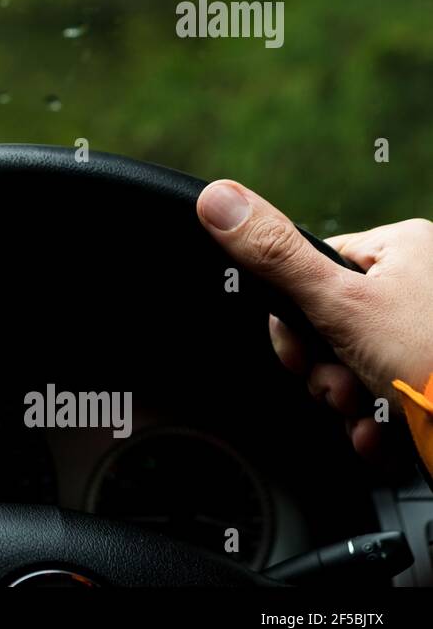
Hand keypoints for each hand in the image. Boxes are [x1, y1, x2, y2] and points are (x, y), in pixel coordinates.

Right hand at [196, 179, 432, 458]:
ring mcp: (428, 335)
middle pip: (329, 325)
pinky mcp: (431, 379)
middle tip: (339, 384)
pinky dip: (377, 423)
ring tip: (369, 411)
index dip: (292, 320)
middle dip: (323, 369)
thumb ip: (274, 254)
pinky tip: (385, 432)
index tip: (299, 350)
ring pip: (354, 366)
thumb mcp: (339, 303)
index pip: (312, 273)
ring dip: (347, 401)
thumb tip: (216, 197)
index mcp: (404, 249)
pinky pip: (386, 396)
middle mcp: (421, 285)